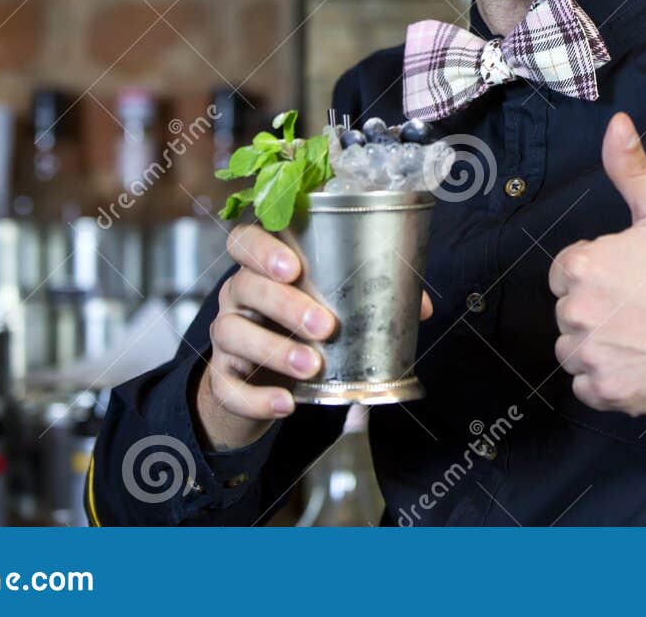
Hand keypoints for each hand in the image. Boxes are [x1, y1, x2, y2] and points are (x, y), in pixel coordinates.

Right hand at [195, 223, 433, 451]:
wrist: (264, 385)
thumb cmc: (302, 330)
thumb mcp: (330, 307)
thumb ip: (373, 299)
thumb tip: (422, 308)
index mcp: (262, 268)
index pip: (245, 241)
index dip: (263, 249)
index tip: (294, 267)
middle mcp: (238, 296)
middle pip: (246, 286)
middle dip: (286, 304)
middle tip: (325, 326)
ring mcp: (226, 337)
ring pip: (233, 333)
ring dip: (276, 350)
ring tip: (313, 366)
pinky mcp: (222, 379)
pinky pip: (229, 387)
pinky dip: (257, 397)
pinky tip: (286, 404)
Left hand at [548, 113, 645, 416]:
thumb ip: (630, 168)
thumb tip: (617, 123)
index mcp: (582, 266)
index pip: (564, 274)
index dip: (598, 275)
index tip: (632, 281)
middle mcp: (577, 312)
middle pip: (568, 313)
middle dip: (597, 310)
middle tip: (644, 308)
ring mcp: (593, 356)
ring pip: (572, 352)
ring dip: (598, 347)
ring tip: (643, 336)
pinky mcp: (608, 392)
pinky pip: (586, 388)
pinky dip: (608, 381)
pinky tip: (641, 363)